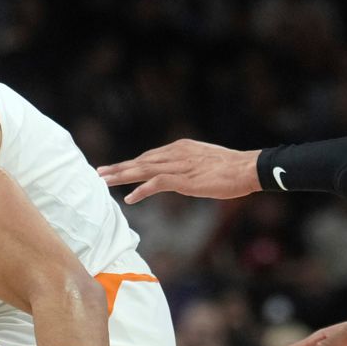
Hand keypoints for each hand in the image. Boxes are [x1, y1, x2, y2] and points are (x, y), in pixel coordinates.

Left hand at [96, 140, 258, 203]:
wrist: (247, 168)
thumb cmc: (232, 169)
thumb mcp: (206, 163)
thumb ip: (190, 166)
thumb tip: (183, 176)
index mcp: (181, 148)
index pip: (150, 156)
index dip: (132, 163)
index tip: (117, 168)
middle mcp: (176, 153)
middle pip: (141, 161)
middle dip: (119, 167)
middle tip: (99, 173)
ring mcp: (179, 165)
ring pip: (143, 169)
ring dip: (122, 176)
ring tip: (104, 182)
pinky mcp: (184, 179)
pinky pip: (156, 183)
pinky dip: (141, 190)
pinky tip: (129, 198)